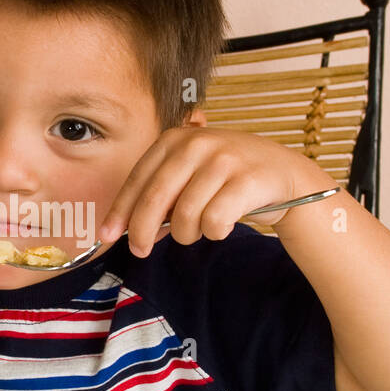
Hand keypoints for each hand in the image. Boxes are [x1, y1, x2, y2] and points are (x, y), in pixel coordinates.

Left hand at [97, 125, 336, 254]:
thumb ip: (160, 197)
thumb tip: (127, 232)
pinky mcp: (248, 180)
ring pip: (186, 215)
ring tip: (198, 230)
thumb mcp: (189, 175)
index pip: (138, 179)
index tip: (107, 236)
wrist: (282, 172)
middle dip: (142, 230)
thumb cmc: (226, 178)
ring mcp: (224, 159)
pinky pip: (215, 222)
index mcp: (174, 139)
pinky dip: (215, 232)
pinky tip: (223, 225)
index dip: (120, 210)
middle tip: (140, 251)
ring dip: (187, 234)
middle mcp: (197, 143)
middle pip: (156, 198)